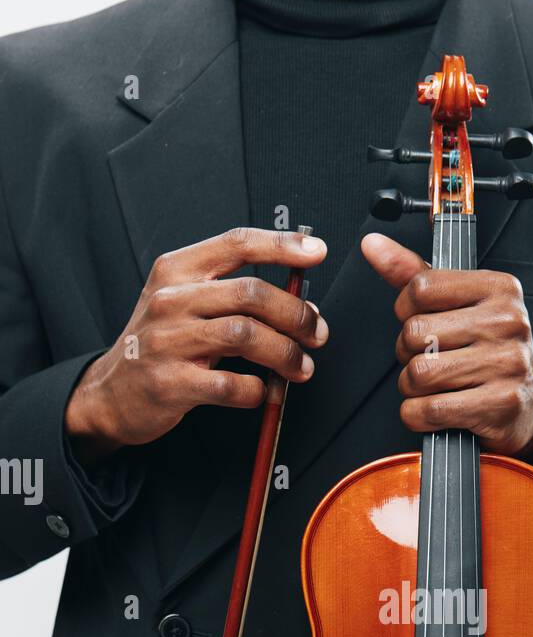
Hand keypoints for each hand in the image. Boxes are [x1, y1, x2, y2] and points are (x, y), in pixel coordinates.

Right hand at [65, 228, 328, 460]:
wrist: (110, 392)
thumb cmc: (159, 344)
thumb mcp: (183, 302)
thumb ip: (231, 292)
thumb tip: (298, 299)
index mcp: (177, 270)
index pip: (237, 243)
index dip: (282, 245)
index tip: (317, 251)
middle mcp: (171, 299)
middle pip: (251, 293)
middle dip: (296, 315)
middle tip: (316, 333)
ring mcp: (168, 341)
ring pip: (245, 335)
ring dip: (284, 354)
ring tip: (300, 368)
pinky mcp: (171, 382)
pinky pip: (230, 384)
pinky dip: (256, 390)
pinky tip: (261, 391)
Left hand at [361, 232, 532, 460]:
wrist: (525, 405)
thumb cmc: (484, 351)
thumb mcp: (455, 305)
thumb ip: (411, 273)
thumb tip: (372, 245)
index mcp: (498, 288)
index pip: (421, 288)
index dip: (406, 311)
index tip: (421, 323)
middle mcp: (508, 321)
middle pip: (415, 332)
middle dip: (408, 354)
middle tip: (429, 361)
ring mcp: (507, 363)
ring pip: (419, 373)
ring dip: (413, 388)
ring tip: (434, 387)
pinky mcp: (500, 403)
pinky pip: (431, 409)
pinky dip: (419, 415)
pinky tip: (437, 410)